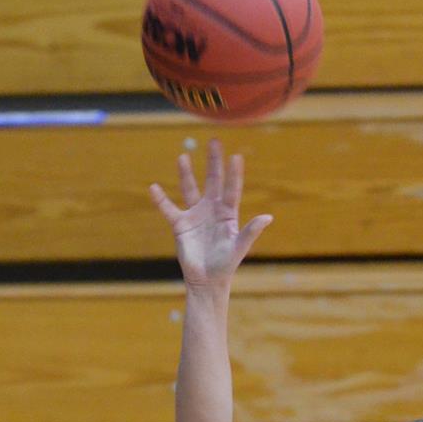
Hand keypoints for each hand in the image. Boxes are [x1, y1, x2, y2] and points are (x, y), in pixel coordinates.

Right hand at [150, 140, 272, 290]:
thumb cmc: (225, 264)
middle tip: (214, 141)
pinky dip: (161, 199)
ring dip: (186, 173)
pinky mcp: (180, 224)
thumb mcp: (239, 247)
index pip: (232, 189)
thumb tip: (268, 218)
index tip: (236, 156)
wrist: (206, 280)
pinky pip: (168, 209)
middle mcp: (212, 209)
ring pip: (190, 188)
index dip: (234, 174)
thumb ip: (251, 232)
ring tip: (183, 156)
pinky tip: (154, 188)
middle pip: (213, 180)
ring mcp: (196, 215)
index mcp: (228, 213)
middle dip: (214, 162)